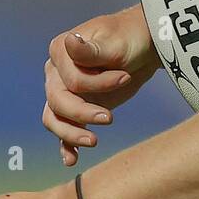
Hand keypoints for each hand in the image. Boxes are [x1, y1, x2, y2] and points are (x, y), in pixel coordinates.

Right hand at [43, 5, 159, 166]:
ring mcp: (63, 91)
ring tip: (93, 141)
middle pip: (58, 102)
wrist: (143, 47)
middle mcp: (55, 72)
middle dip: (83, 113)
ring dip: (70, 133)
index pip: (71, 80)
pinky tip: (72, 160)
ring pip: (54, 119)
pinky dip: (65, 145)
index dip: (98, 84)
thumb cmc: (129, 39)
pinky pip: (62, 129)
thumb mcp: (115, 43)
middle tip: (110, 119)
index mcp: (60, 52)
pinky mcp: (75, 107)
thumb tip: (69, 42)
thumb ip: (91, 51)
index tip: (124, 77)